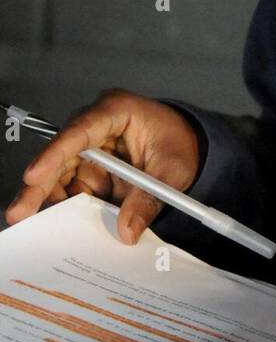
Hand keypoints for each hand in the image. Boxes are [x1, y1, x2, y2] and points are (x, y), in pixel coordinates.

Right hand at [4, 89, 200, 244]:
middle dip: (39, 185)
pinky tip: (59, 225)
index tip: (34, 176)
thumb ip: (150, 199)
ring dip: (50, 200)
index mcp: (116, 111)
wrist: (189, 145)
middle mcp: (96, 126)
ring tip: (36, 225)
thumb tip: (127, 231)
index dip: (54, 154)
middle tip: (20, 212)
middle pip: (60, 154)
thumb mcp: (173, 171)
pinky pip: (73, 188)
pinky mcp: (90, 168)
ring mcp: (90, 148)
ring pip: (60, 174)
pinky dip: (68, 206)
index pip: (79, 130)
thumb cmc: (180, 145)